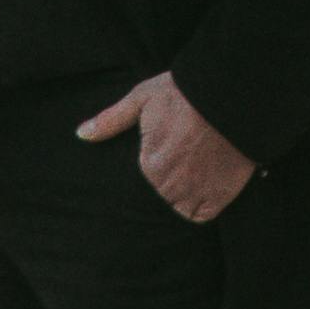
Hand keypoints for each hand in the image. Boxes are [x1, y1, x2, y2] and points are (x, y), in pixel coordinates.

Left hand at [76, 70, 252, 222]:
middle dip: (171, 177)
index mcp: (149, 164)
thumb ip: (110, 121)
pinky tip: (207, 184)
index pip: (146, 175)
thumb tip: (80, 134)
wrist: (229, 94)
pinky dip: (203, 204)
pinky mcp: (219, 197)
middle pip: (163, 192)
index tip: (171, 143)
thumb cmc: (183, 93)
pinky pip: (203, 214)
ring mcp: (195, 193)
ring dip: (185, 193)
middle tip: (186, 153)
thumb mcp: (142, 99)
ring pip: (180, 205)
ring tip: (197, 167)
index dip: (158, 158)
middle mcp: (169, 186)